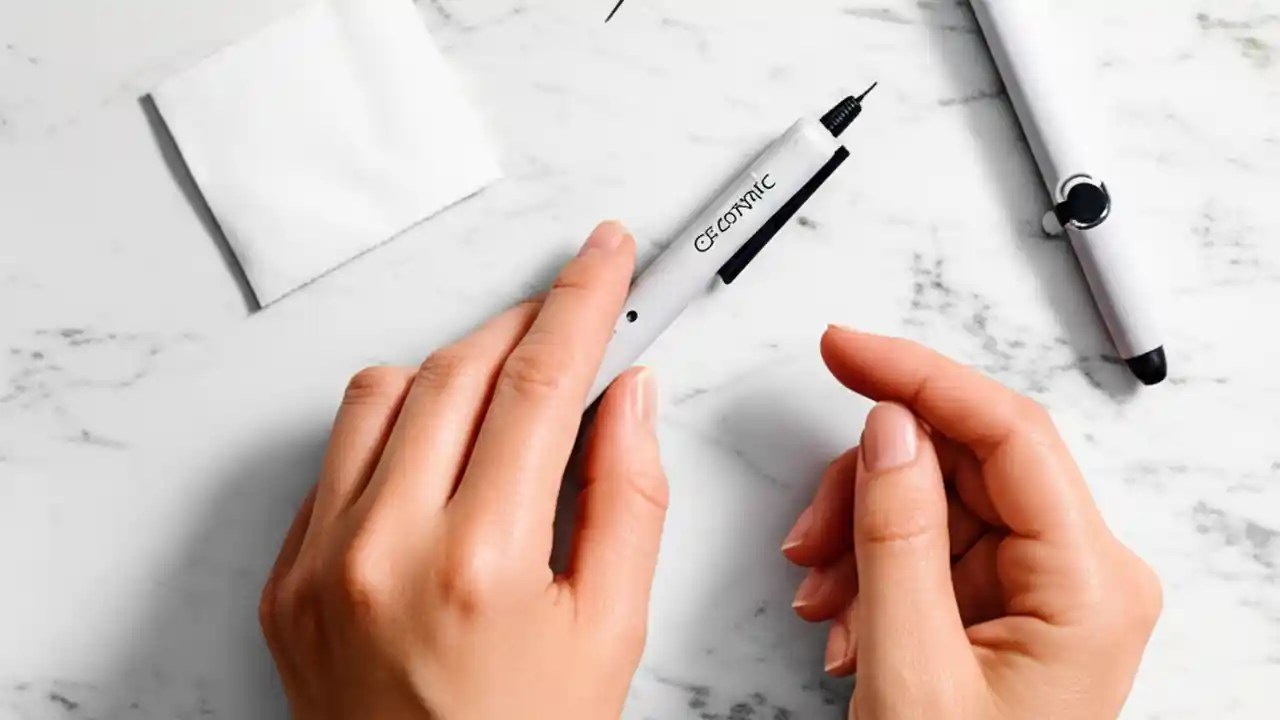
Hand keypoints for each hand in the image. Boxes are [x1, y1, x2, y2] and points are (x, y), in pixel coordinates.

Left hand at [259, 222, 667, 719]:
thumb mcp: (611, 631)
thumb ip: (630, 497)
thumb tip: (628, 395)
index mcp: (479, 563)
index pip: (541, 382)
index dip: (584, 300)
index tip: (606, 256)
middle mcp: (382, 547)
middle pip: (460, 368)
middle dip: (527, 323)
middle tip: (574, 317)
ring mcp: (318, 559)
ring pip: (384, 392)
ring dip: (455, 373)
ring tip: (508, 404)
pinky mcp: (284, 576)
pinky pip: (338, 456)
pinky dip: (398, 434)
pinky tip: (442, 469)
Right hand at [782, 326, 1161, 719]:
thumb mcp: (911, 668)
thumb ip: (897, 535)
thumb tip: (888, 427)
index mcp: (1089, 584)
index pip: (1009, 432)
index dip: (919, 377)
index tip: (846, 350)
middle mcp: (1083, 574)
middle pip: (966, 462)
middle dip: (871, 485)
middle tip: (811, 527)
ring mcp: (1047, 587)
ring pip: (939, 498)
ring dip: (862, 533)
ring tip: (821, 592)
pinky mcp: (1011, 602)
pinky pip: (934, 542)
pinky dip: (875, 564)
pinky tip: (845, 613)